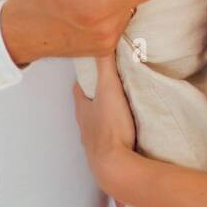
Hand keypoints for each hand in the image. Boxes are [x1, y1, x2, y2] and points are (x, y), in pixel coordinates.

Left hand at [72, 52, 136, 195]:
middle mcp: (85, 126)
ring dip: (107, 116)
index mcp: (82, 108)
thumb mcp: (108, 89)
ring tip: (123, 107)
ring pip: (98, 124)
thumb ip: (105, 64)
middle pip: (89, 106)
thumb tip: (103, 39)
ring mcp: (95, 143)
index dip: (86, 75)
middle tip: (114, 85)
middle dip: (98, 96)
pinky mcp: (107, 155)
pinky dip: (116, 133)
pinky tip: (127, 132)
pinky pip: (110, 140)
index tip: (96, 66)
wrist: (116, 168)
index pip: (79, 87)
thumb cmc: (110, 127)